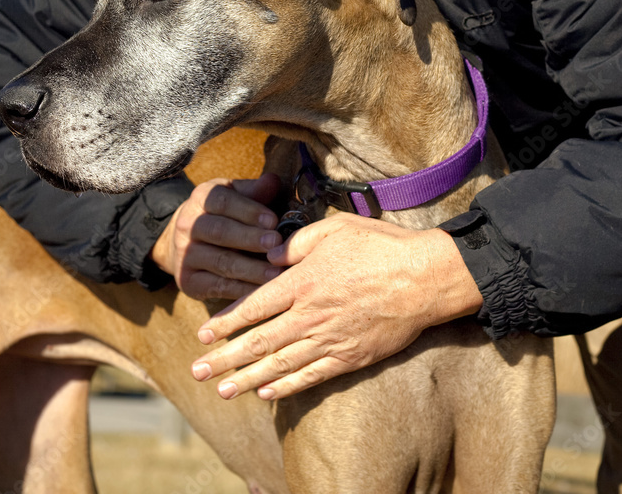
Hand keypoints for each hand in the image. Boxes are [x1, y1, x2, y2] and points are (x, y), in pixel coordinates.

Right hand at [150, 173, 282, 298]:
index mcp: (201, 198)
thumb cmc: (223, 215)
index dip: (248, 211)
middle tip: (276, 244)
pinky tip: (262, 290)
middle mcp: (188, 225)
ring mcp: (185, 255)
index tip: (273, 220)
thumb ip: (254, 191)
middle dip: (250, 238)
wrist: (184, 242)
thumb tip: (273, 181)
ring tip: (276, 272)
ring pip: (221, 262)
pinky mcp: (188, 281)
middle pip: (220, 231)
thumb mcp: (234, 196)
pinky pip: (218, 286)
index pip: (223, 202)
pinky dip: (242, 289)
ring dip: (251, 268)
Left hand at [191, 213, 483, 399]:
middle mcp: (310, 315)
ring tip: (223, 390)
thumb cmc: (381, 246)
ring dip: (247, 380)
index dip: (226, 322)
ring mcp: (330, 339)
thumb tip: (272, 255)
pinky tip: (268, 394)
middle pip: (259, 342)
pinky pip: (312, 376)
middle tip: (197, 372)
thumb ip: (299, 241)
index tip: (203, 335)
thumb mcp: (336, 227)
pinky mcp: (350, 356)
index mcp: (304, 281)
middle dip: (225, 359)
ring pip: (280, 365)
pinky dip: (287, 388)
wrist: (424, 278)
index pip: (254, 306)